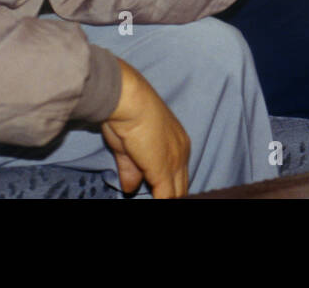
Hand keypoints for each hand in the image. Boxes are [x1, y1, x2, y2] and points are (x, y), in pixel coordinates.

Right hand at [100, 59, 190, 197]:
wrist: (129, 101)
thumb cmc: (126, 115)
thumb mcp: (127, 148)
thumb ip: (131, 169)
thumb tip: (130, 188)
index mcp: (177, 143)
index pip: (178, 175)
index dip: (170, 190)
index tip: (160, 194)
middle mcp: (182, 152)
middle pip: (182, 187)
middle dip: (173, 196)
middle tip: (162, 199)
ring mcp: (175, 163)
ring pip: (177, 193)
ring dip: (168, 198)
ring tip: (160, 206)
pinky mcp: (163, 171)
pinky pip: (166, 197)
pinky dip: (161, 202)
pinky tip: (154, 203)